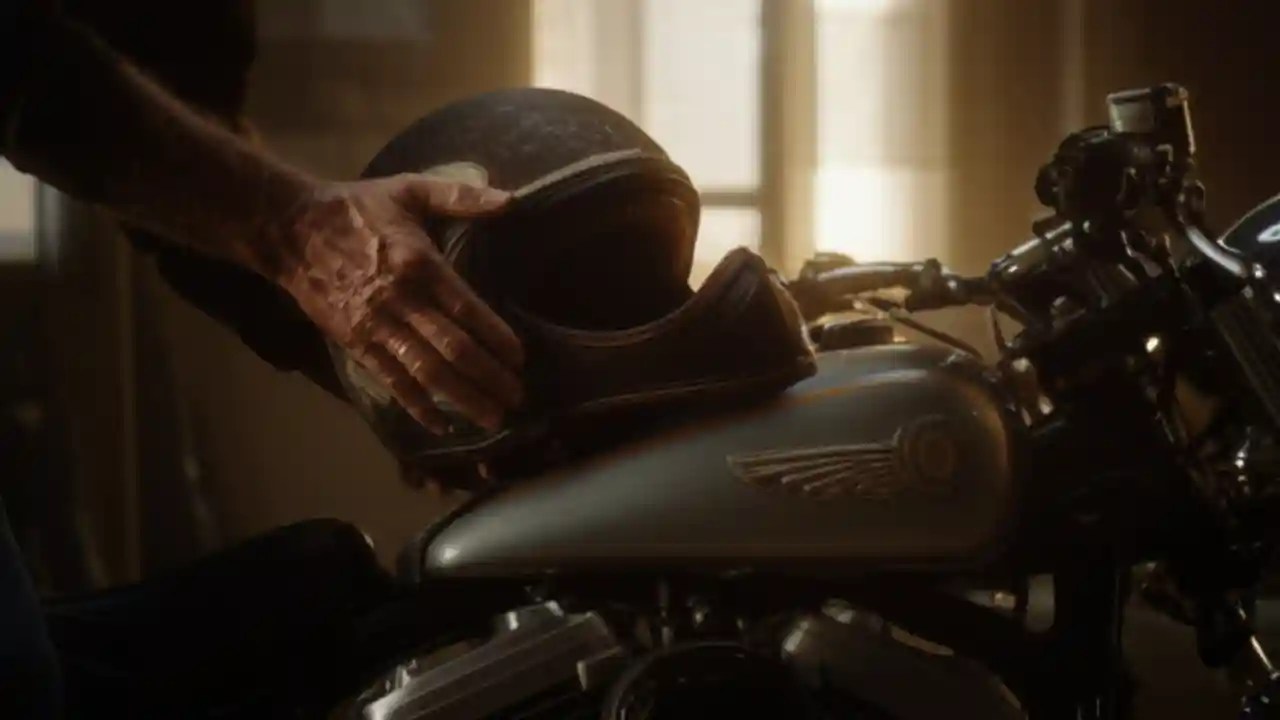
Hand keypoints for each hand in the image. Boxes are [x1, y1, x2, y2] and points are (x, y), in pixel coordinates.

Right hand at [271, 174, 523, 433]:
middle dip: (489, 377)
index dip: (497, 337)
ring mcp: (376, 326)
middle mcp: (401, 300)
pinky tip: (442, 424)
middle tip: (518, 398)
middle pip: (452, 348)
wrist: (292, 230)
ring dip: (462, 398)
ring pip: (426, 371)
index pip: (467, 309)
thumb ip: (461, 196)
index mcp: (420, 263)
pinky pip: (391, 380)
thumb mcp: (410, 189)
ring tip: (493, 418)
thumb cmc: (358, 208)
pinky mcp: (355, 343)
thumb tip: (510, 200)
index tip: (520, 359)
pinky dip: (417, 405)